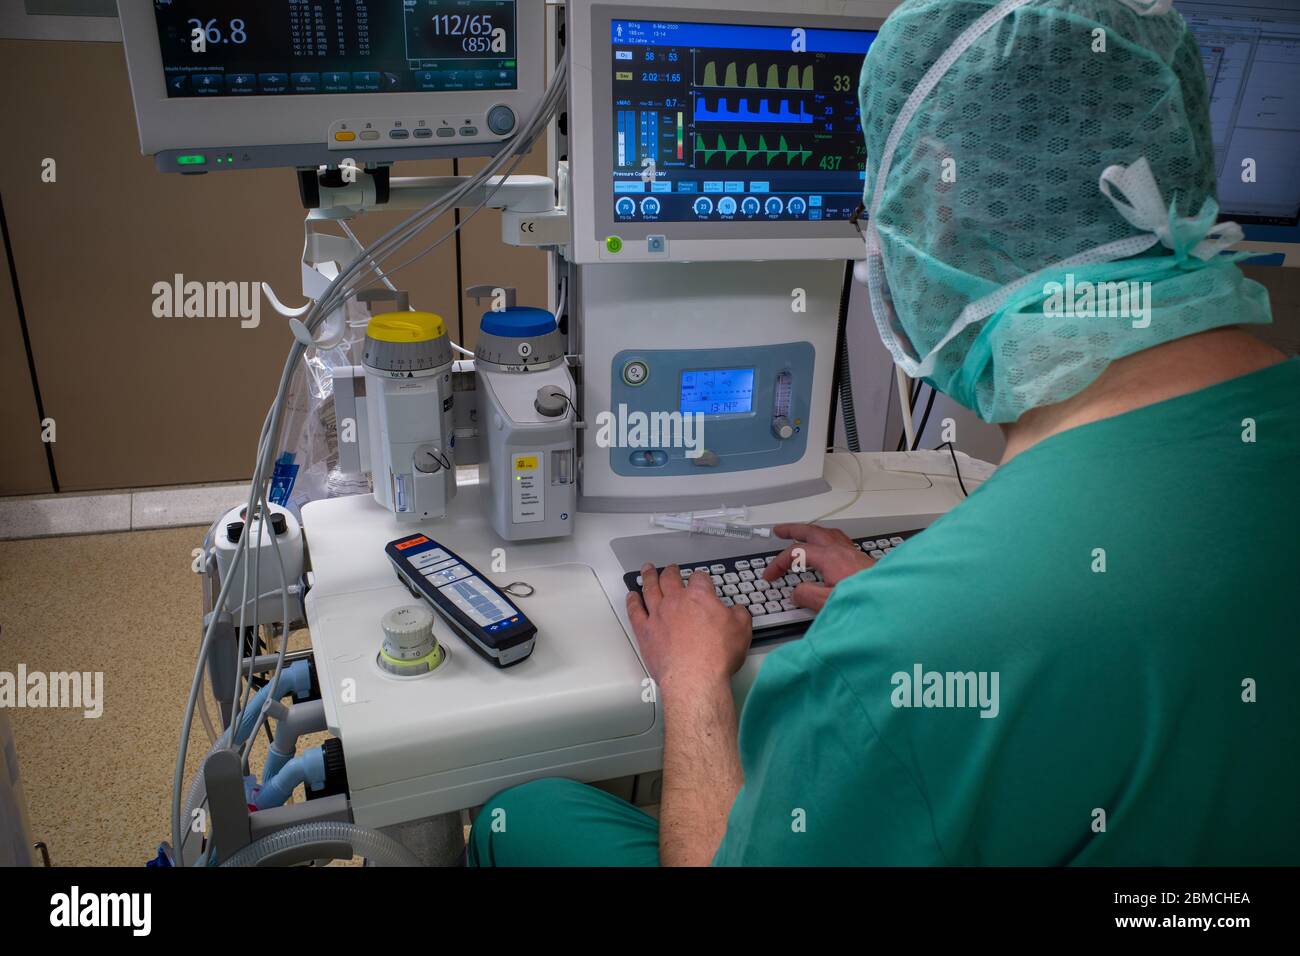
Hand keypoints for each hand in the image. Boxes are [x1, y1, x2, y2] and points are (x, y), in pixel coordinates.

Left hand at [626, 564, 753, 691]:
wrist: (694, 678)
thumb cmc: (716, 655)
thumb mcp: (741, 629)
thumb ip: (739, 614)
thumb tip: (737, 609)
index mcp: (699, 596)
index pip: (699, 578)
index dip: (701, 578)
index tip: (701, 580)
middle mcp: (675, 601)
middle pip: (669, 578)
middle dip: (671, 571)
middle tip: (671, 568)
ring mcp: (658, 615)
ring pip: (649, 589)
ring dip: (648, 577)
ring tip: (647, 570)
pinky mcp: (645, 632)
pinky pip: (635, 611)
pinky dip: (633, 602)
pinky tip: (632, 597)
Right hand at [762, 523, 875, 612]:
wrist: (895, 599)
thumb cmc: (867, 599)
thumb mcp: (829, 602)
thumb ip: (807, 595)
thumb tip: (797, 592)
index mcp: (830, 557)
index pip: (796, 552)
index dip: (779, 562)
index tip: (771, 575)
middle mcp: (841, 550)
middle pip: (812, 531)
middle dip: (793, 530)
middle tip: (779, 531)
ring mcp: (852, 552)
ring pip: (827, 533)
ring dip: (810, 532)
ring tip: (802, 534)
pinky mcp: (861, 558)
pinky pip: (839, 539)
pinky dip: (826, 538)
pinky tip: (828, 546)